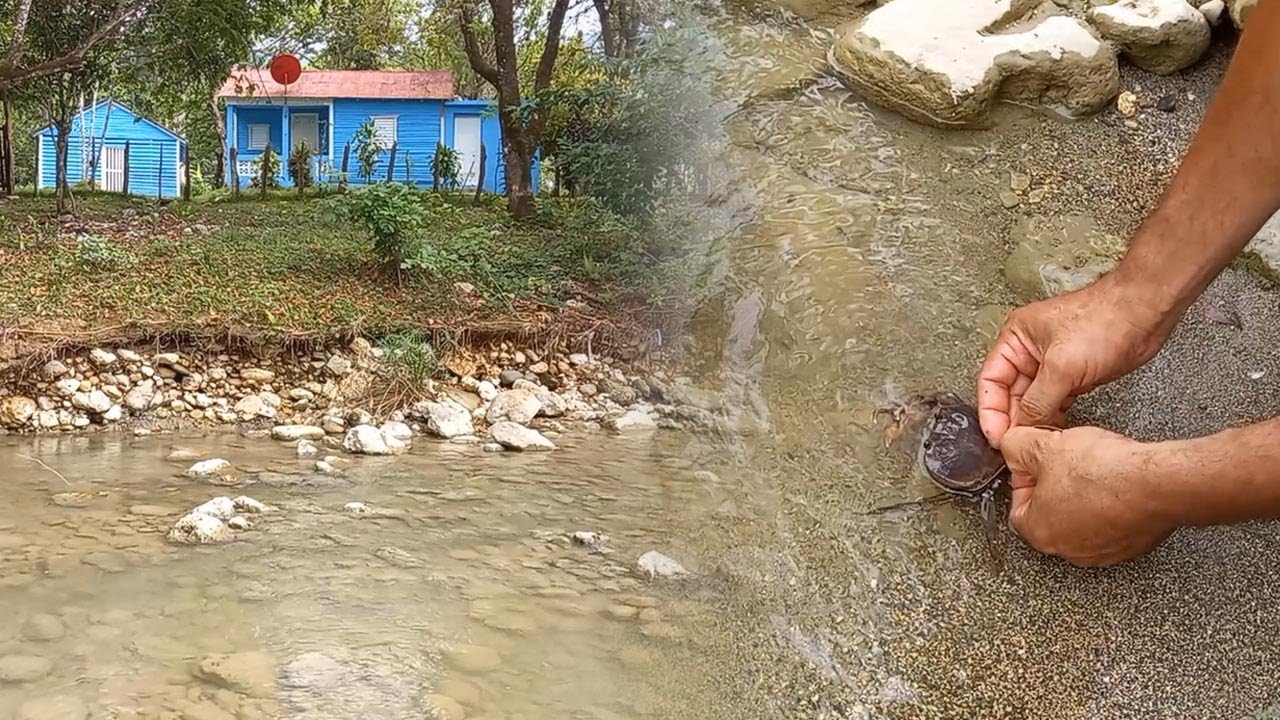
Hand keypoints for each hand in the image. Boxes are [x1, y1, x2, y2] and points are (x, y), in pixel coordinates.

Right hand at [977, 275, 1172, 447]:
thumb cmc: (1105, 319)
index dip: (990, 410)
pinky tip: (1052, 434)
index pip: (990, 380)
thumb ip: (1037, 401)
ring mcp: (1052, 364)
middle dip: (1011, 419)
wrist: (1145, 313)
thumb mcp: (1062, 366)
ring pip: (1032, 400)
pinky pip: (1054, 402)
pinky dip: (1051, 419)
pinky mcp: (1073, 375)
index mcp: (1016, 338)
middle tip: (1014, 446)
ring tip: (1031, 444)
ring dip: (1031, 422)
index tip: (996, 436)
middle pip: (1009, 393)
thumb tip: (1022, 427)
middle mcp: (1029, 351)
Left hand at [1002, 425, 1175, 566]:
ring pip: (1081, 517)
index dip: (1025, 475)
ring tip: (1094, 469)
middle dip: (1054, 484)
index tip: (1036, 459)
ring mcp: (1103, 552)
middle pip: (1049, 513)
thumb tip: (1010, 447)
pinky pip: (1111, 522)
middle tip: (1066, 461)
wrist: (1159, 483)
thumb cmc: (1103, 472)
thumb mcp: (1044, 446)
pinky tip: (1116, 482)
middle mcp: (1069, 550)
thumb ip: (1016, 446)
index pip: (1017, 504)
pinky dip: (1111, 503)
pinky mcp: (1132, 545)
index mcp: (1039, 532)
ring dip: (1083, 493)